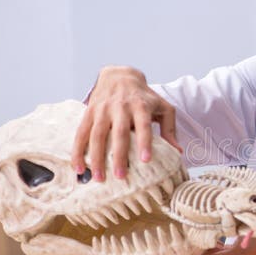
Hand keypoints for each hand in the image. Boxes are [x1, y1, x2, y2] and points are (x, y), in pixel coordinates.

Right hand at [71, 66, 180, 181]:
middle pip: (119, 133)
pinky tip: (78, 169)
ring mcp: (102, 110)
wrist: (119, 76)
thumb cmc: (145, 97)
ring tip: (98, 178)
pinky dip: (77, 152)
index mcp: (140, 106)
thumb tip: (178, 152)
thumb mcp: (163, 107)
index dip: (144, 142)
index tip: (146, 159)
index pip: (143, 125)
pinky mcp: (88, 113)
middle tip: (121, 176)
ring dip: (96, 158)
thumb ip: (170, 129)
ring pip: (97, 135)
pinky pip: (81, 134)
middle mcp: (120, 107)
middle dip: (119, 155)